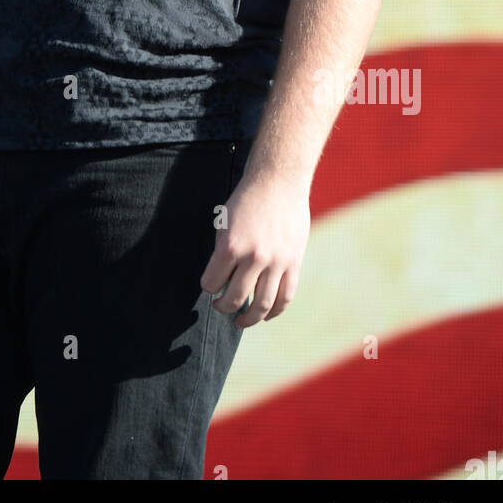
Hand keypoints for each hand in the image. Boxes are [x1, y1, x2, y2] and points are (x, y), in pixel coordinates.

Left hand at [200, 167, 310, 327]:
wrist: (278, 181)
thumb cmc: (247, 199)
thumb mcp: (224, 223)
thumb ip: (223, 252)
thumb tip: (221, 280)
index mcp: (230, 246)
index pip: (212, 283)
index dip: (209, 286)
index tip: (210, 284)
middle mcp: (253, 257)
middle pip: (235, 299)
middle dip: (224, 307)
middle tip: (220, 306)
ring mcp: (276, 262)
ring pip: (262, 305)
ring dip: (248, 319)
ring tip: (240, 321)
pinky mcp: (294, 263)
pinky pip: (285, 296)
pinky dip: (275, 312)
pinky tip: (265, 316)